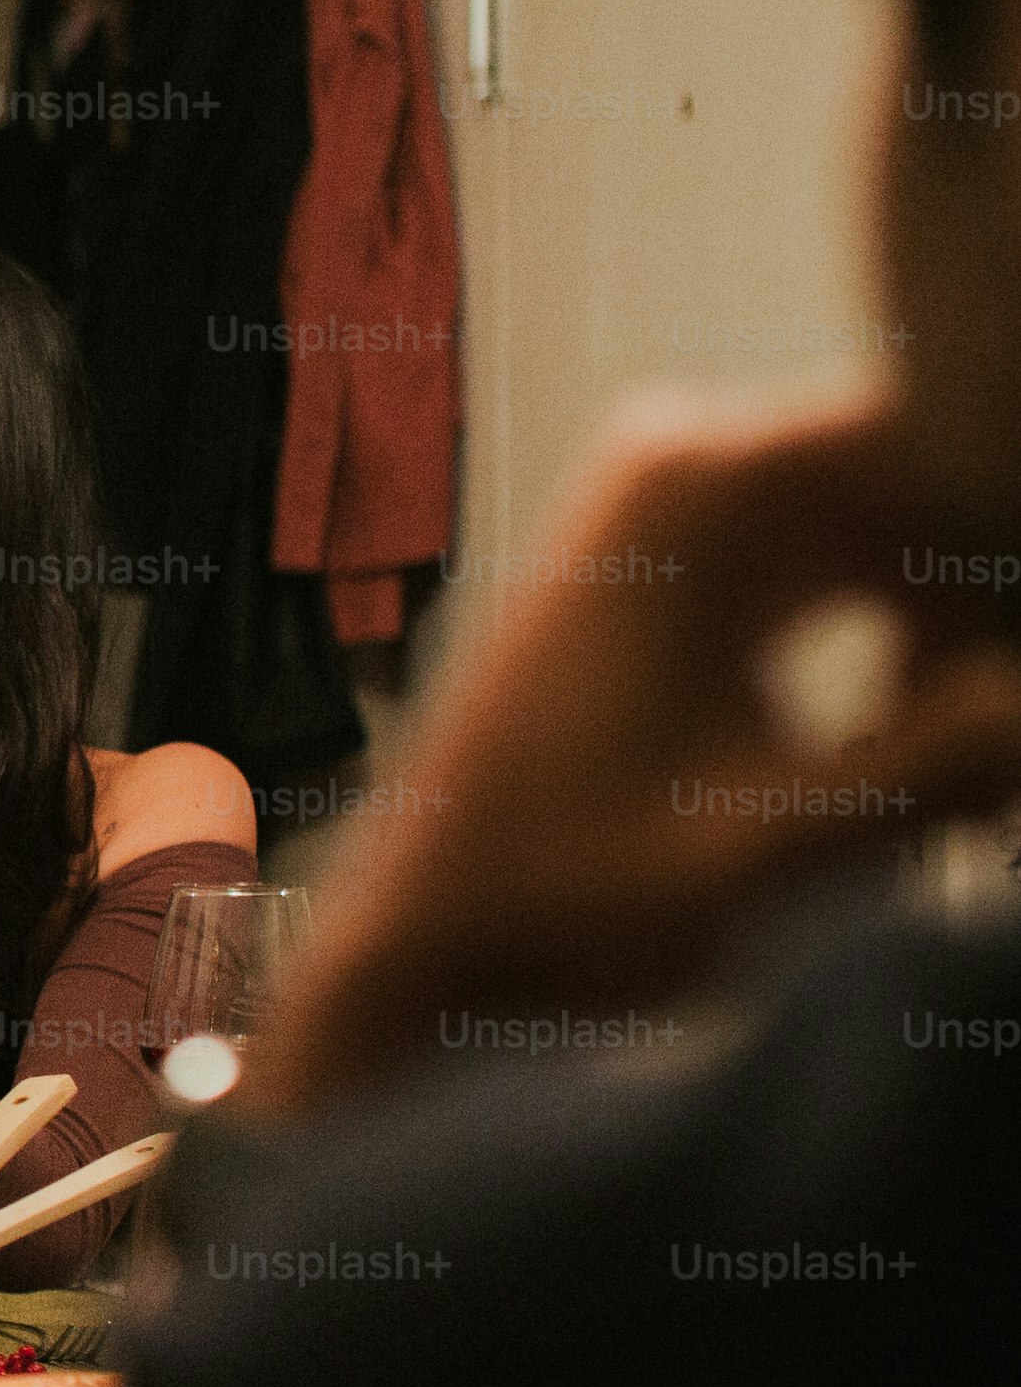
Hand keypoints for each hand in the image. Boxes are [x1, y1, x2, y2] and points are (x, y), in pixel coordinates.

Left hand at [253, 393, 1020, 1112]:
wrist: (423, 942)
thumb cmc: (567, 900)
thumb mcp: (776, 845)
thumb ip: (942, 763)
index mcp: (711, 484)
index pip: (959, 444)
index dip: (1007, 560)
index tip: (1005, 699)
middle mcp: (691, 459)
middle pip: (936, 490)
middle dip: (989, 616)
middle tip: (995, 764)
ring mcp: (679, 510)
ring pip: (903, 538)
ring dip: (960, 645)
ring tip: (969, 780)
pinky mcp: (681, 572)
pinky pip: (847, 575)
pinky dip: (904, 656)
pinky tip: (909, 761)